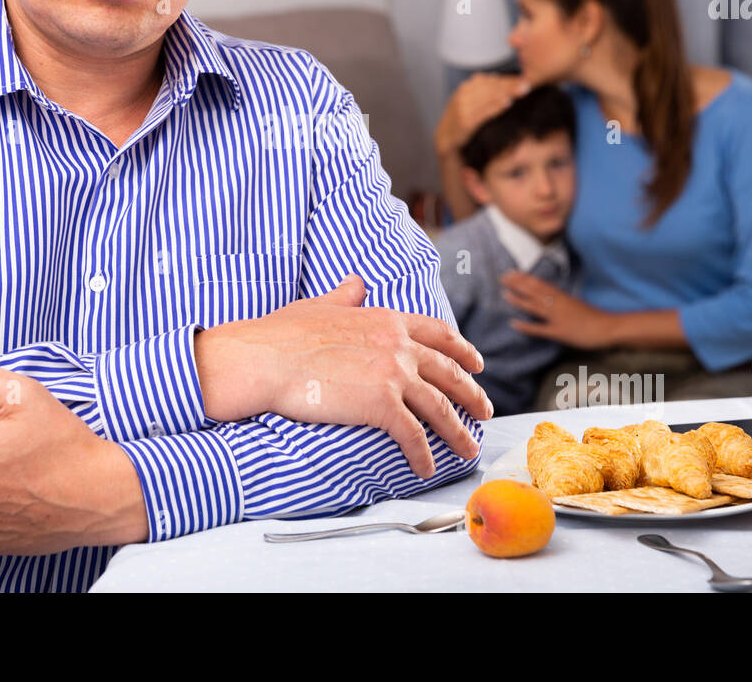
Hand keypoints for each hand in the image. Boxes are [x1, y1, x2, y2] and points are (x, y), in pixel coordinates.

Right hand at [194, 275, 492, 478]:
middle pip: (448, 372)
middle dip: (471, 394)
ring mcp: (393, 374)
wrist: (266, 358)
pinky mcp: (381, 404)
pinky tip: (427, 467)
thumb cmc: (282, 334)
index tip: (477, 364)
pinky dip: (423, 454)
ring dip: (458, 431)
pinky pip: (413, 435)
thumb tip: (356, 283)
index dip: (462, 349)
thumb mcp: (320, 305)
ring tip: (469, 448)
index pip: (438, 333)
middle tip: (485, 411)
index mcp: (387, 319)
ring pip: (439, 407)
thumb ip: (345, 296)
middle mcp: (398, 344)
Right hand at [434, 72, 533, 154]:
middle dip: (510, 85)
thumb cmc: (462, 118)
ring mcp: (463, 108)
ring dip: (507, 93)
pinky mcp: (465, 122)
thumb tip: (499, 76)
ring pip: (489, 97)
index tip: (524, 79)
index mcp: (466, 87)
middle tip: (527, 84)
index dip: (507, 79)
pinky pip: (483, 112)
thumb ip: (482, 90)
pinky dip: (495, 107)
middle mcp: (463, 95)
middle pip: (491, 87)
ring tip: (522, 91)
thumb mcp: (468, 100)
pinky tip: (507, 104)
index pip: (490, 80)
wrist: (445, 137)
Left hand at [499, 270, 616, 348]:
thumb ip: (561, 300)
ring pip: (534, 306)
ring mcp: (557, 317)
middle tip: (502, 277)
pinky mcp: (559, 332)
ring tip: (504, 294)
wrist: (608, 327)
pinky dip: (526, 326)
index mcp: (562, 296)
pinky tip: (514, 324)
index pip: (539, 284)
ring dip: (519, 300)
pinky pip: (540, 329)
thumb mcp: (575, 304)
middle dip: (517, 284)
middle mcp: (557, 304)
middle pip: (534, 291)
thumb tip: (549, 297)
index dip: (524, 278)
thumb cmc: (593, 317)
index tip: (511, 272)